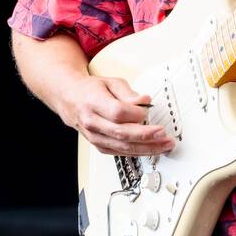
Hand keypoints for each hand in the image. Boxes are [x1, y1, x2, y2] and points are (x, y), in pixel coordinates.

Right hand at [60, 74, 175, 156]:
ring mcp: (95, 137)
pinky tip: (151, 149)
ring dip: (146, 148)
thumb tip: (145, 101)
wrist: (71, 100)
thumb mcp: (110, 82)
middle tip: (163, 134)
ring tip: (164, 145)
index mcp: (93, 102)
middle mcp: (92, 122)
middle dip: (146, 136)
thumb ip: (129, 92)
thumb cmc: (91, 90)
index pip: (117, 112)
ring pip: (122, 147)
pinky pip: (120, 152)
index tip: (148, 111)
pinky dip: (137, 152)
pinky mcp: (100, 146)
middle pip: (121, 133)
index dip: (135, 114)